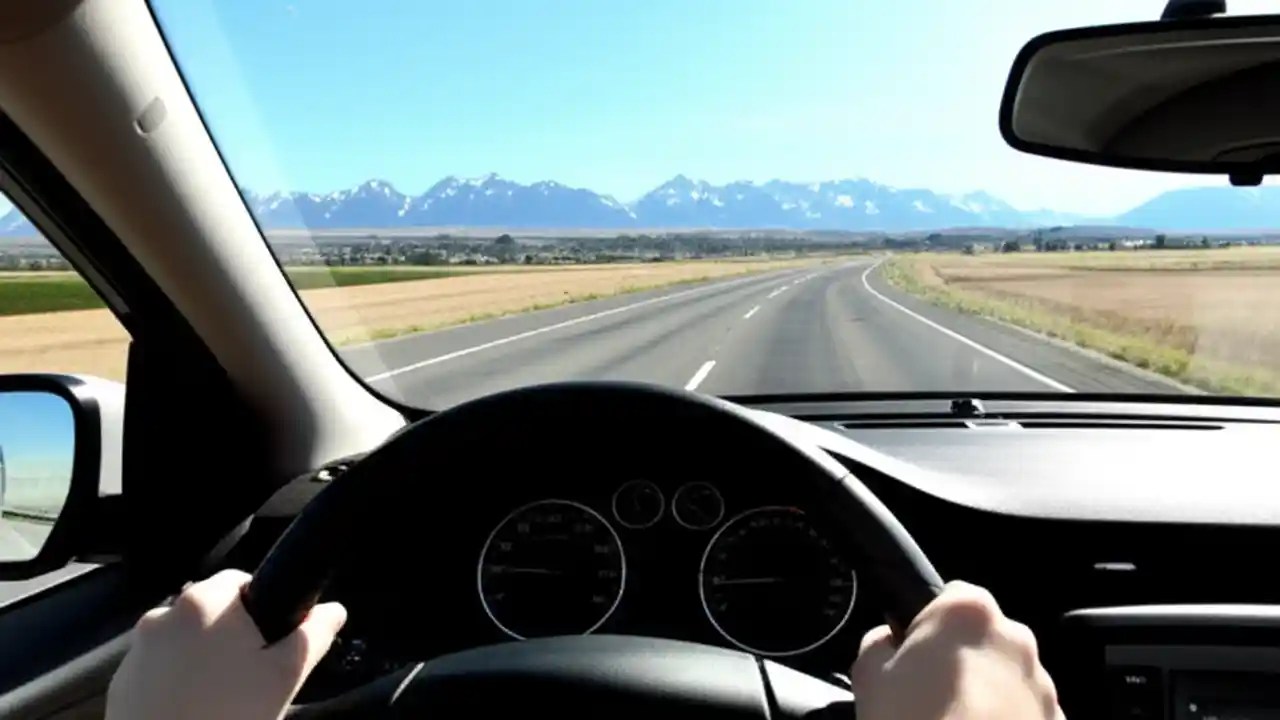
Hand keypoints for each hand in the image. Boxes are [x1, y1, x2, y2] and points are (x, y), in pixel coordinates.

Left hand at [106, 569, 346, 719]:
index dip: (262, 610)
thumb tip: (334, 610)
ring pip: (183, 641)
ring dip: (201, 658)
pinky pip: (158, 669)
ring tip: (220, 697)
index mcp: (203, 602)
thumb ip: (313, 634)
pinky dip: (175, 681)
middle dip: (230, 636)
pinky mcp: (120, 683)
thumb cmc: (231, 714)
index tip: (269, 644)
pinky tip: (193, 709)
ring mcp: (135, 651)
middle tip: (249, 675)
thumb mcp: (285, 676)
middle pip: (210, 612)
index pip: (240, 580)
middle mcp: (162, 615)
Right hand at [851, 581, 1062, 719]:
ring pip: (1006, 679)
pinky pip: (1024, 714)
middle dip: (958, 661)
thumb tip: (887, 643)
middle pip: (981, 638)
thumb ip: (879, 642)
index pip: (948, 594)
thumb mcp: (866, 674)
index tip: (911, 653)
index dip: (924, 624)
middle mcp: (1015, 642)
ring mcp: (1042, 687)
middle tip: (924, 696)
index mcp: (968, 613)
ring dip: (983, 696)